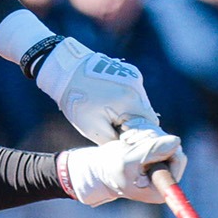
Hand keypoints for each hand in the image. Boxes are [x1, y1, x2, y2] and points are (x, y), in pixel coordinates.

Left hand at [33, 38, 165, 144]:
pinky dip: (124, 97)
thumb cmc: (78, 102)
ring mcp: (133, 76)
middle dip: (133, 122)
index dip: (138, 133)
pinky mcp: (128, 70)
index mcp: (131, 100)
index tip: (122, 135)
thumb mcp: (94, 129)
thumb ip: (116, 140)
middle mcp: (137, 86)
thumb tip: (129, 146)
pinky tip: (107, 96)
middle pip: (145, 112)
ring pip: (139, 101)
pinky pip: (132, 90)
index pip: (151, 123)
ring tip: (106, 108)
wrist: (66, 72)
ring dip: (128, 109)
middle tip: (111, 123)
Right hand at [58, 127, 186, 205]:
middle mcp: (166, 177)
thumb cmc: (110, 169)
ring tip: (128, 142)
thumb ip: (151, 151)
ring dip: (146, 136)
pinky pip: (158, 136)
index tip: (141, 147)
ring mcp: (161, 165)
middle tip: (132, 143)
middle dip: (153, 140)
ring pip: (165, 139)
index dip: (163, 147)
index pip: (178, 159)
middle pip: (173, 147)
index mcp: (162, 187)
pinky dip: (144, 133)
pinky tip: (130, 140)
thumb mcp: (128, 161)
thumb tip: (176, 140)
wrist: (98, 168)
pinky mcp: (156, 155)